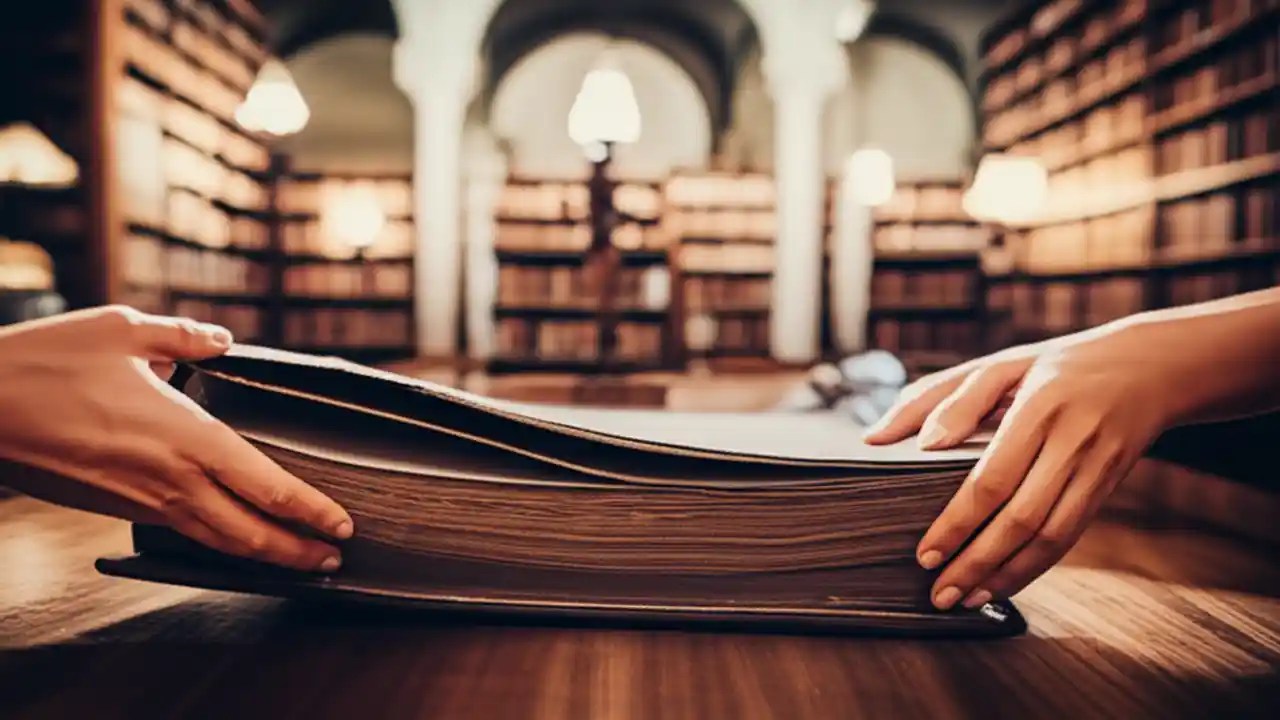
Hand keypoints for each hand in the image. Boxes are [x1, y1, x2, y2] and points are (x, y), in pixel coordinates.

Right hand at [0, 306, 352, 571]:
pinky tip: (230, 540)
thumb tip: (221, 342)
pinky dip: (217, 544)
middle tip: (333, 560)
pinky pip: (181, 533)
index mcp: (186, 435)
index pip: (267, 485)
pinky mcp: (116, 507)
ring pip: (216, 541)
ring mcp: (142, 500)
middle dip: (297, 550)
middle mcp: (172, 478)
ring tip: (298, 562)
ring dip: (263, 556)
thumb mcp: (122, 329)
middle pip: (250, 531)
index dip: (310, 510)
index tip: (341, 524)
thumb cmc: (45, 363)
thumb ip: (182, 338)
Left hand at [864, 322, 1176, 609]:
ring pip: (1051, 536)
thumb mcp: (996, 365)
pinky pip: (1071, 535)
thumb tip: (876, 438)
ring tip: (967, 598)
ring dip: (1008, 576)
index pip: (992, 478)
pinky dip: (1036, 566)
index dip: (958, 523)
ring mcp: (1096, 465)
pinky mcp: (1109, 484)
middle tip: (940, 593)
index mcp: (1037, 405)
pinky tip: (1004, 582)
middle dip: (977, 562)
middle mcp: (1072, 439)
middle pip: (1021, 517)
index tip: (926, 555)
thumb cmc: (1054, 364)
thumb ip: (935, 399)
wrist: (1151, 365)